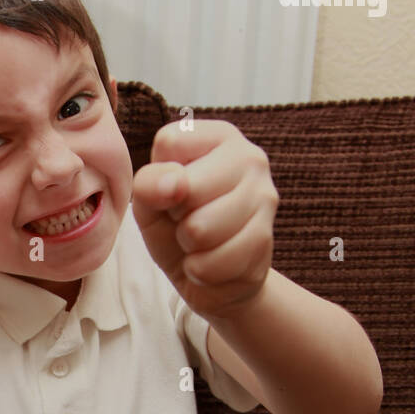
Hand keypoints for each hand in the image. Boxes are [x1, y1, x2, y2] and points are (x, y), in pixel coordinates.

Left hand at [131, 118, 278, 321]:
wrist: (212, 278)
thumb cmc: (176, 227)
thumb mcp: (148, 201)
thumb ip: (149, 183)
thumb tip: (175, 185)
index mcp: (218, 136)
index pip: (170, 143)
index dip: (158, 178)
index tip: (173, 191)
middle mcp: (250, 157)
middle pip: (188, 188)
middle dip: (176, 216)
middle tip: (188, 220)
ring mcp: (264, 197)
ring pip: (199, 229)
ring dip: (188, 246)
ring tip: (200, 242)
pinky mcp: (265, 240)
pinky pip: (211, 263)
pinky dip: (200, 271)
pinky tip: (212, 262)